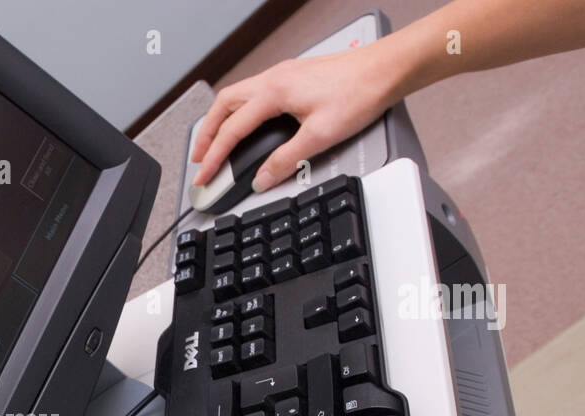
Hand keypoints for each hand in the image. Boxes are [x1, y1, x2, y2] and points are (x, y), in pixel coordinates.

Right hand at [190, 44, 403, 190]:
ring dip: (220, 120)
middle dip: (205, 134)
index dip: (214, 158)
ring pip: (236, 96)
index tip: (203, 176)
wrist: (386, 69)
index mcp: (273, 93)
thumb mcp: (320, 136)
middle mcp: (273, 78)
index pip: (232, 131)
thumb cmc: (359, 93)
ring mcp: (282, 74)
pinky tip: (244, 121)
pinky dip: (238, 110)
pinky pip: (252, 91)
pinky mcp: (293, 76)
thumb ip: (285, 160)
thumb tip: (262, 178)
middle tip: (198, 158)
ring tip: (214, 141)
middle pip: (223, 106)